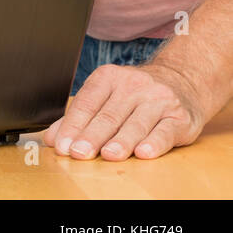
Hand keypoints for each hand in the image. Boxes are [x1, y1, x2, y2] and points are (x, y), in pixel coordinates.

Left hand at [42, 61, 206, 159]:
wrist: (181, 82)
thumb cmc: (134, 95)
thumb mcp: (105, 96)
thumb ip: (77, 117)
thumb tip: (52, 139)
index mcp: (108, 77)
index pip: (86, 103)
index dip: (72, 125)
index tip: (62, 145)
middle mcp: (134, 86)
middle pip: (108, 115)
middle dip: (91, 136)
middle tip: (79, 152)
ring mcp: (158, 100)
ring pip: (135, 124)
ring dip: (120, 141)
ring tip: (107, 155)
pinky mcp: (180, 118)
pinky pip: (165, 131)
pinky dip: (154, 143)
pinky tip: (143, 152)